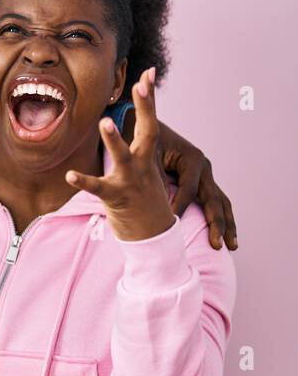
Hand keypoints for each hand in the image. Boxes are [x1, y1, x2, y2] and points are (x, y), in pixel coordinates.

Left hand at [67, 67, 176, 241]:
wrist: (154, 235)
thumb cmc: (143, 196)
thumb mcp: (142, 168)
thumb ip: (132, 146)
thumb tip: (119, 123)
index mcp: (146, 156)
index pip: (150, 121)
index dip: (149, 97)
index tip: (149, 73)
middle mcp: (142, 164)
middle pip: (148, 131)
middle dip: (146, 107)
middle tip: (141, 84)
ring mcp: (131, 181)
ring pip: (123, 157)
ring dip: (114, 139)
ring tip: (104, 121)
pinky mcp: (116, 197)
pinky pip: (97, 188)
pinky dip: (84, 181)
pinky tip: (69, 174)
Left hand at [149, 118, 238, 251]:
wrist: (146, 129)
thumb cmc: (144, 142)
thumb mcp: (147, 157)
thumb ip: (155, 177)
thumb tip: (159, 203)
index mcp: (192, 159)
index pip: (188, 189)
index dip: (181, 207)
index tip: (173, 225)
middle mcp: (204, 167)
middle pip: (214, 199)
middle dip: (217, 223)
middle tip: (217, 245)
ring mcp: (205, 176)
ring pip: (220, 203)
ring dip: (226, 225)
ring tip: (231, 246)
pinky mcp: (202, 182)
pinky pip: (214, 202)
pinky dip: (220, 218)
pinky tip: (223, 235)